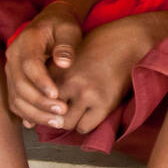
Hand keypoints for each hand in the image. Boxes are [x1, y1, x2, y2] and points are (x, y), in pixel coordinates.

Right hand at [5, 1, 81, 128]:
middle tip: (62, 112)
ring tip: (58, 122)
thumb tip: (64, 63)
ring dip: (35, 113)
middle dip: (40, 102)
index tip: (57, 95)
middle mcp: (13, 57)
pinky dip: (28, 114)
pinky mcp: (14, 82)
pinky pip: (16, 101)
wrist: (49, 23)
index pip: (29, 65)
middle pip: (20, 84)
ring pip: (16, 97)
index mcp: (26, 42)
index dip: (41, 81)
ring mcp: (11, 71)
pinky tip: (43, 122)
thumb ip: (66, 45)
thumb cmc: (61, 26)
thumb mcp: (68, 29)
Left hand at [49, 18, 154, 135]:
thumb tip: (41, 92)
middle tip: (60, 114)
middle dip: (52, 116)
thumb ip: (54, 70)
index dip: (40, 104)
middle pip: (48, 112)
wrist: (130, 40)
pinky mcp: (104, 103)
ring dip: (68, 121)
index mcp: (57, 69)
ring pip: (65, 123)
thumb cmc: (101, 43)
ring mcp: (87, 94)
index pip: (37, 97)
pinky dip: (83, 124)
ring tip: (76, 114)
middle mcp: (69, 82)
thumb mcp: (70, 53)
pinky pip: (84, 127)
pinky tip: (88, 115)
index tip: (45, 107)